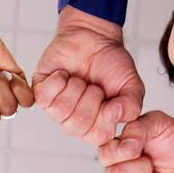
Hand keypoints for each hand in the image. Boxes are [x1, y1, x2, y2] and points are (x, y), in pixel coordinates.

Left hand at [32, 6, 144, 145]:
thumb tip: (114, 116)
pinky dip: (58, 80)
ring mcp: (56, 110)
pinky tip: (65, 74)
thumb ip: (132, 106)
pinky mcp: (41, 94)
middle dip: (91, 97)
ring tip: (80, 79)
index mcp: (97, 126)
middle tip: (94, 85)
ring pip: (62, 110)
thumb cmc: (112, 63)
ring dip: (75, 88)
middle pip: (79, 124)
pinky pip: (46, 97)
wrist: (93, 36)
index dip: (105, 115)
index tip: (110, 97)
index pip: (99, 136)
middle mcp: (75, 122)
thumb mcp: (132, 85)